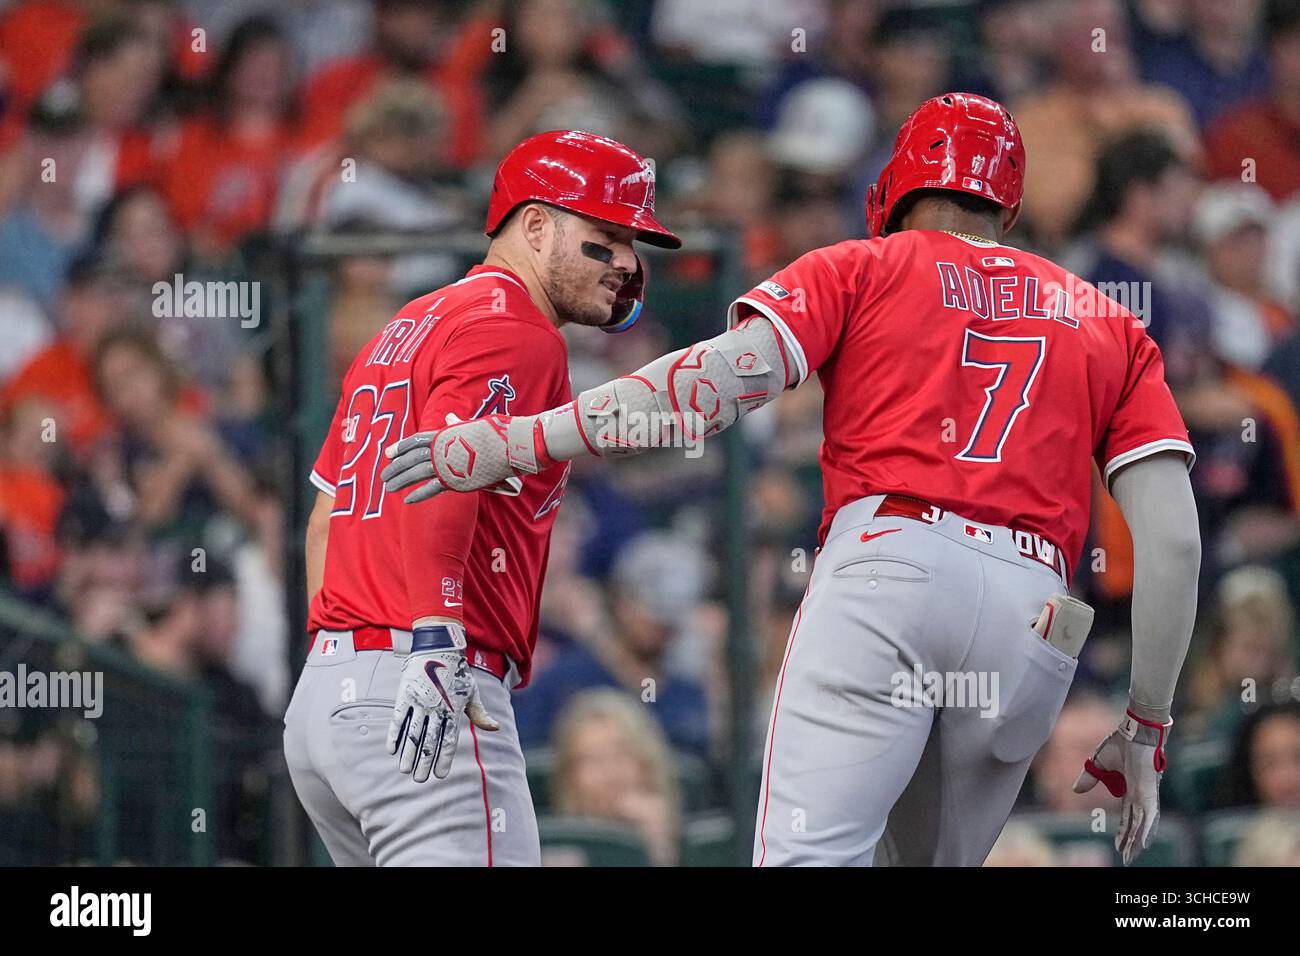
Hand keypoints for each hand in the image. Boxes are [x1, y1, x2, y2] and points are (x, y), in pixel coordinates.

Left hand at [382, 412, 540, 502]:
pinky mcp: (457, 479)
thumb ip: (458, 424)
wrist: (510, 445)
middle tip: (383, 476)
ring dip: (401, 480)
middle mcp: (442, 448)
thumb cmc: (494, 434)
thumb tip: (449, 417)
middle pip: (412, 458)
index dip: (401, 447)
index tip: (388, 453)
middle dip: (396, 467)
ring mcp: (448, 464)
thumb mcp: (473, 425)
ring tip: (389, 488)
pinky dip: (419, 494)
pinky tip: (408, 500)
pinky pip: (433, 488)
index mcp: (445, 434)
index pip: (417, 440)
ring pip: (417, 473)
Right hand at [386, 623, 498, 782]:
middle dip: (424, 762)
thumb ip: (481, 714)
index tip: (440, 775)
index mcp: (453, 711)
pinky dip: (394, 734)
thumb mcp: (472, 693)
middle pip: (430, 742)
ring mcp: (420, 702)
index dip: (444, 759)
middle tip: (420, 779)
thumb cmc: (458, 674)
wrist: (439, 648)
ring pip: (413, 734)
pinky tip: (391, 749)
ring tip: (405, 770)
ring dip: (408, 754)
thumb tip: (495, 728)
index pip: (449, 741)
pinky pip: (398, 719)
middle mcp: (436, 709)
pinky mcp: (405, 695)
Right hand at [1073, 709, 1170, 864]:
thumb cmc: (1121, 743)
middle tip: (1126, 858)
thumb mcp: (1098, 763)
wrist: (1135, 731)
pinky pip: (1149, 815)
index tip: (1119, 846)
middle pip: (1135, 824)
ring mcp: (1144, 795)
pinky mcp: (1148, 792)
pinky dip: (1146, 830)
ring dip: (1136, 841)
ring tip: (1132, 857)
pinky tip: (1143, 843)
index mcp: (1130, 789)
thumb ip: (1089, 777)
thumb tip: (1075, 790)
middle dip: (1129, 842)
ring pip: (1141, 824)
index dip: (1123, 831)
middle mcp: (1139, 795)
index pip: (1127, 816)